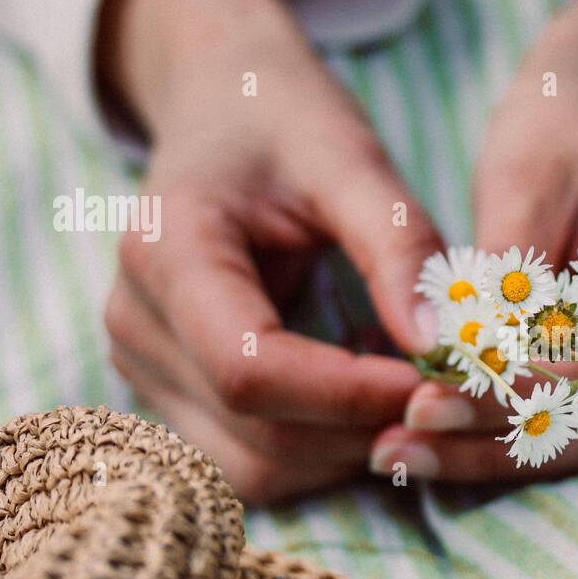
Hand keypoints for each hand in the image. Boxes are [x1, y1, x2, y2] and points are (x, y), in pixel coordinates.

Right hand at [101, 0, 441, 501]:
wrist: (220, 110)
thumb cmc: (286, 122)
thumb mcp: (352, 159)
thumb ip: (398, 248)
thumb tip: (441, 346)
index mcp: (166, 250)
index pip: (250, 368)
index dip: (349, 394)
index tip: (434, 381)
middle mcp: (135, 321)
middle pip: (255, 434)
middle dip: (361, 430)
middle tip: (442, 396)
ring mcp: (140, 367)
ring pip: (252, 469)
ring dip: (345, 453)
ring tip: (406, 396)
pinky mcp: (166, 393)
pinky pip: (247, 463)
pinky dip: (319, 452)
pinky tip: (364, 403)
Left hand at [368, 0, 577, 481]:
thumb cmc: (562, 134)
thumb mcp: (522, 174)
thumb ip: (503, 267)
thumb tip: (458, 353)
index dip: (522, 389)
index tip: (429, 398)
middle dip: (502, 438)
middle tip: (402, 445)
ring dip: (503, 455)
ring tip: (405, 454)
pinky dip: (520, 442)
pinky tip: (440, 445)